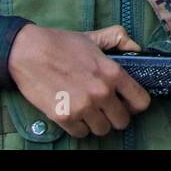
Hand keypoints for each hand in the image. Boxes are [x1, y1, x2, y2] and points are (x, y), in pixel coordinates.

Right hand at [7, 23, 151, 138]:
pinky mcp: (64, 116)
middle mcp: (101, 92)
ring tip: (90, 111)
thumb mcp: (94, 37)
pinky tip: (75, 113)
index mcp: (113, 73)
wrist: (28, 52)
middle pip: (122, 121)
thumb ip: (119, 39)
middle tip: (106, 108)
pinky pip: (81, 133)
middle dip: (116, 116)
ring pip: (102, 130)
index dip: (136, 104)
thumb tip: (136, 48)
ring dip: (97, 122)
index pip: (141, 102)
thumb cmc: (61, 44)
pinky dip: (79, 127)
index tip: (127, 102)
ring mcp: (83, 107)